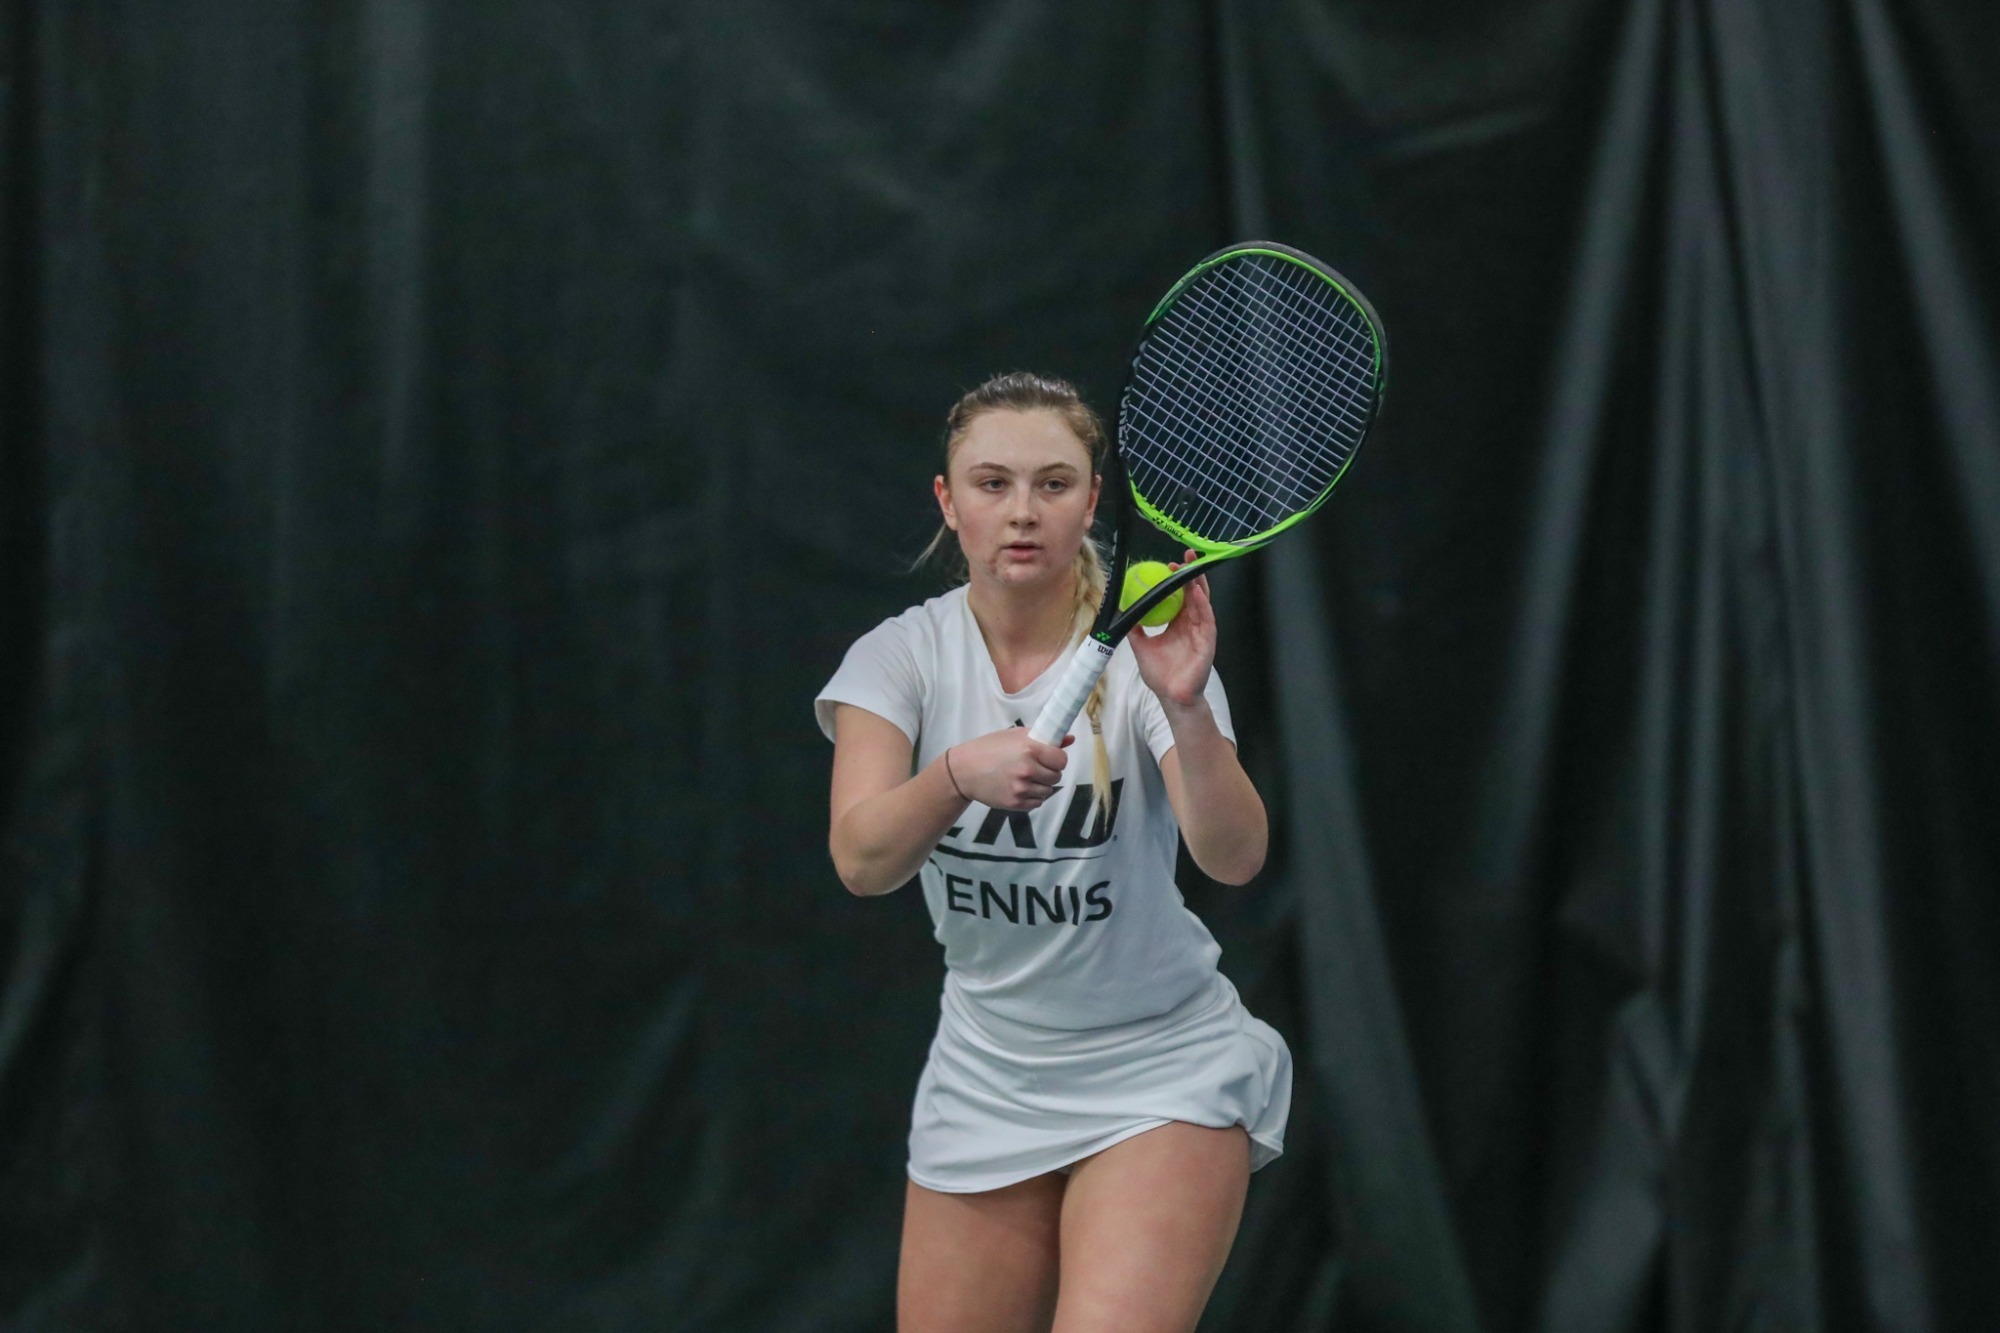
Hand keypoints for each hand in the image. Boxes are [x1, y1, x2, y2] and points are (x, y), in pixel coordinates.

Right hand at [946, 728, 1073, 810]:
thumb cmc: (990, 748)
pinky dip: (1032, 797)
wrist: (965, 770)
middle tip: (1035, 767)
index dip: (1057, 759)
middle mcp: (1027, 770)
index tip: (1049, 758)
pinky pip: (1037, 803)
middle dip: (1049, 772)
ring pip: (1048, 791)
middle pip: (1057, 776)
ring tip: (1025, 777)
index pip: (1061, 760)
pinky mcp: (1015, 803)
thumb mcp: (1015, 736)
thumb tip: (1070, 739)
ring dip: (1041, 785)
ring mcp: (1021, 789)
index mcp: (1029, 749)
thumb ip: (1044, 737)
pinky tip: (1020, 787)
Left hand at [1128, 549, 1216, 709]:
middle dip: (1191, 574)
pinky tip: (1196, 592)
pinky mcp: (1208, 642)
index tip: (1168, 565)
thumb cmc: (1160, 674)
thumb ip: (1134, 628)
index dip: (1176, 580)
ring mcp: (1201, 632)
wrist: (1171, 696)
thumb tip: (1121, 612)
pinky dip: (1202, 604)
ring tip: (1191, 568)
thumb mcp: (1141, 646)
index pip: (1179, 596)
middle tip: (1185, 556)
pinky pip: (1206, 620)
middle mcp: (1191, 625)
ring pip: (1202, 602)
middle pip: (1194, 594)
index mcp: (1178, 624)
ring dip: (1198, 584)